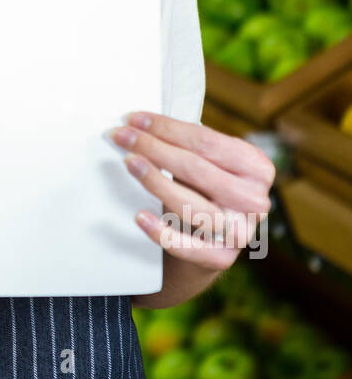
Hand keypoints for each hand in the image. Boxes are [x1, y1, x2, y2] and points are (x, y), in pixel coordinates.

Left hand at [109, 111, 275, 271]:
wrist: (207, 245)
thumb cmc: (203, 193)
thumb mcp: (208, 165)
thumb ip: (188, 146)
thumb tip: (142, 124)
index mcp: (257, 167)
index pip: (206, 142)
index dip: (166, 128)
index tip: (134, 119)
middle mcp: (255, 200)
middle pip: (196, 169)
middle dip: (154, 148)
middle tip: (121, 137)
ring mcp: (241, 232)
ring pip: (192, 205)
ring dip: (155, 182)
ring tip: (129, 163)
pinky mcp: (222, 259)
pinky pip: (188, 247)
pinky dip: (162, 232)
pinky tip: (139, 216)